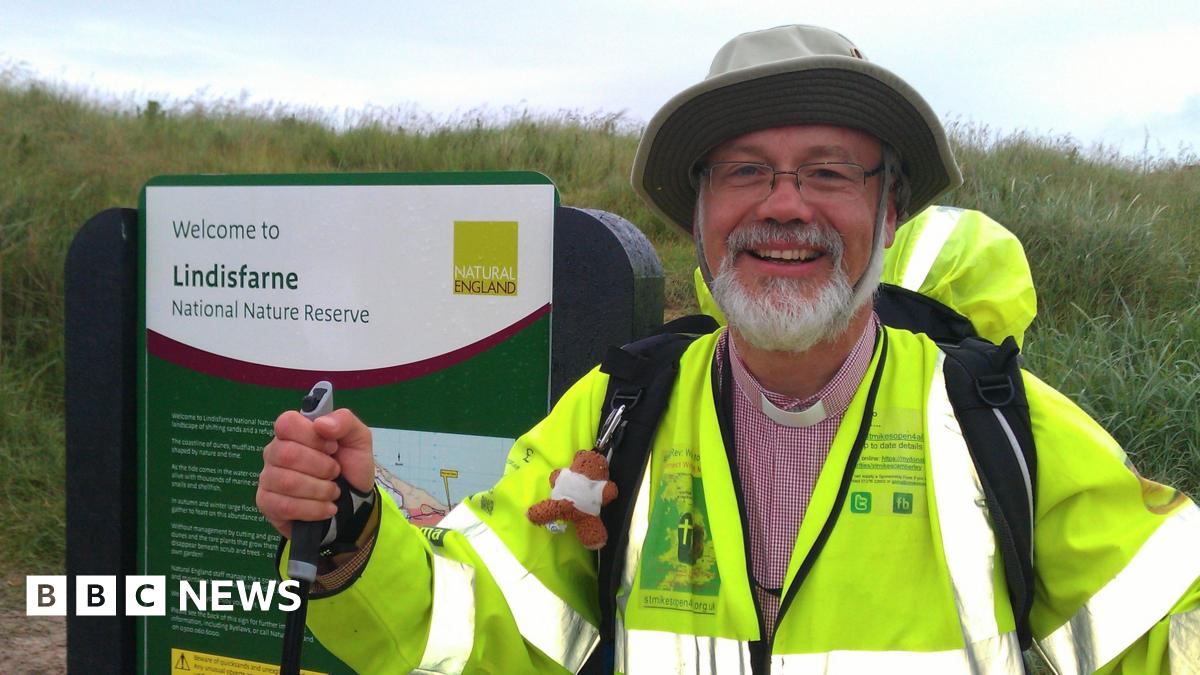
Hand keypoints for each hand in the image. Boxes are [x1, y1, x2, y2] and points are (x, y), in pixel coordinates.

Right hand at [257, 408, 374, 538]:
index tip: (332, 448)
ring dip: (320, 490)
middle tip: (336, 472)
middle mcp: (275, 452)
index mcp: (293, 432)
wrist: (356, 500)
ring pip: (287, 483)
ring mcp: (268, 478)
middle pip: (287, 455)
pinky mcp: (267, 503)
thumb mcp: (358, 438)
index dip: (312, 437)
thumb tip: (320, 423)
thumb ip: (344, 421)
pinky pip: (284, 506)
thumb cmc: (351, 465)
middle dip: (322, 467)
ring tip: (334, 491)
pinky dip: (313, 509)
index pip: (287, 423)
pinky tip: (326, 508)